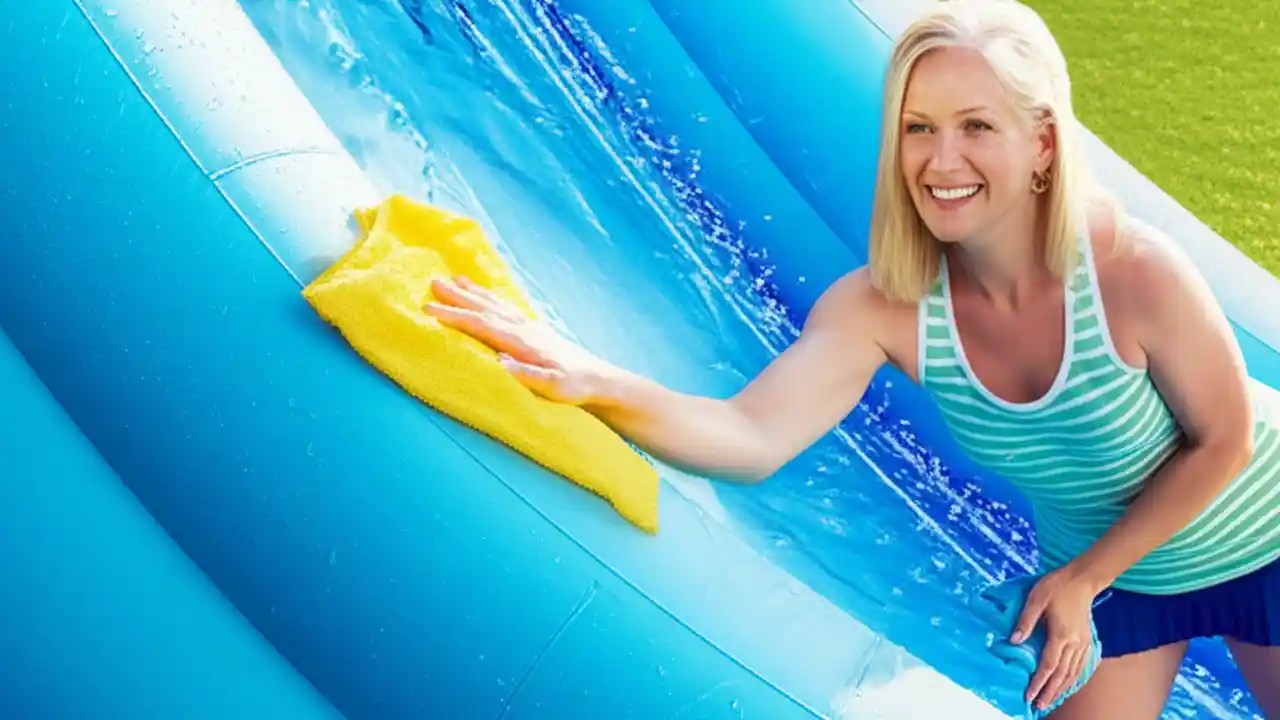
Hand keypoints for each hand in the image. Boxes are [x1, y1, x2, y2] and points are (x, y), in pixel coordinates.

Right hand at [423, 275, 615, 404]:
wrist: (599, 379)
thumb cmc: (575, 387)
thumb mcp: (554, 387)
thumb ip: (528, 375)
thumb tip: (501, 363)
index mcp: (523, 342)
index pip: (482, 325)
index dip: (455, 317)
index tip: (428, 309)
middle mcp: (524, 329)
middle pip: (485, 308)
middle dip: (458, 297)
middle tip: (432, 282)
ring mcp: (530, 326)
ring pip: (495, 304)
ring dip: (473, 292)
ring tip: (452, 278)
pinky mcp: (535, 329)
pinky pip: (506, 307)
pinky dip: (492, 297)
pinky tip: (484, 294)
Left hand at [1011, 566, 1098, 711]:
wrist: (1082, 579)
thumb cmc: (1056, 586)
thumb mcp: (1035, 599)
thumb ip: (1025, 621)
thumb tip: (1014, 641)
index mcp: (1061, 634)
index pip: (1048, 665)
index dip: (1038, 682)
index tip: (1029, 695)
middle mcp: (1075, 643)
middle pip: (1061, 674)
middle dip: (1049, 692)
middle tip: (1039, 706)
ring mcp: (1083, 643)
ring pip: (1072, 673)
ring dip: (1061, 688)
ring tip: (1050, 700)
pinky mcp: (1086, 640)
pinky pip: (1081, 666)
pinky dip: (1073, 679)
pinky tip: (1067, 685)